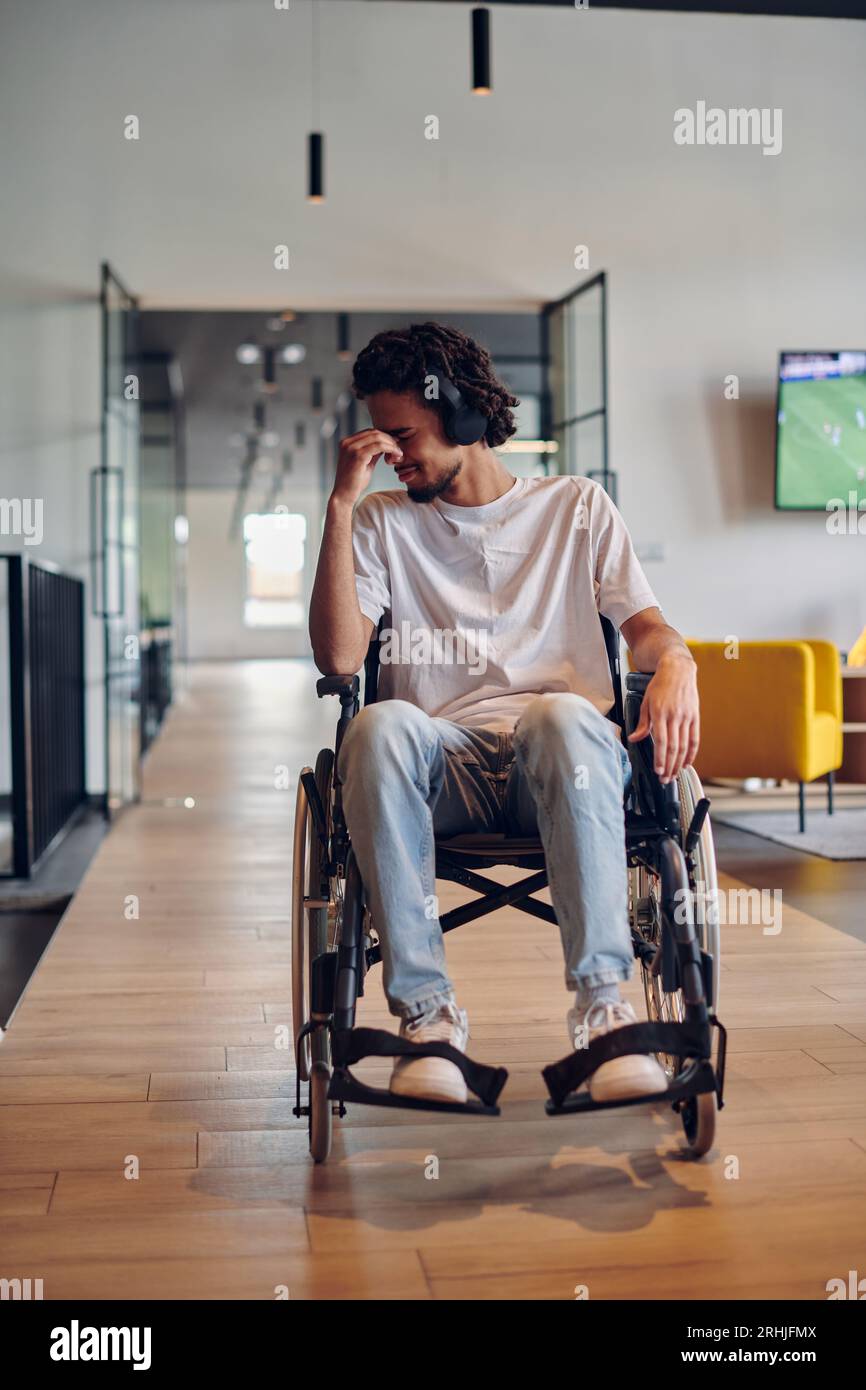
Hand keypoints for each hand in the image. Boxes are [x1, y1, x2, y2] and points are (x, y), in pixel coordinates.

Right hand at [332, 428, 402, 506]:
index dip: (385, 437)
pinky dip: (390, 449)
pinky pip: (379, 446)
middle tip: (399, 450)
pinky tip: (395, 456)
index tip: (395, 445)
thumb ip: (373, 452)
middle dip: (389, 440)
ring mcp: (351, 448)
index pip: (369, 432)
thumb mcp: (365, 463)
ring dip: (391, 445)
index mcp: (347, 442)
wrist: (344, 496)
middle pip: (374, 433)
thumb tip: (386, 444)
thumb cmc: (354, 483)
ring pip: (378, 438)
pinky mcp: (358, 455)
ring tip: (399, 455)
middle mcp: (347, 442)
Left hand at [627, 653, 698, 783]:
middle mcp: (674, 716)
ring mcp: (686, 717)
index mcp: (660, 713)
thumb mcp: (646, 702)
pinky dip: (691, 753)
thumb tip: (634, 739)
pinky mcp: (695, 717)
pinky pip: (694, 739)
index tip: (658, 771)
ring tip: (673, 775)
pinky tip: (687, 763)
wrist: (677, 670)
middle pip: (673, 748)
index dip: (660, 759)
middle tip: (665, 779)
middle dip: (669, 766)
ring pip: (684, 746)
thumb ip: (642, 723)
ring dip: (679, 764)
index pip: (660, 742)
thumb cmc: (659, 686)